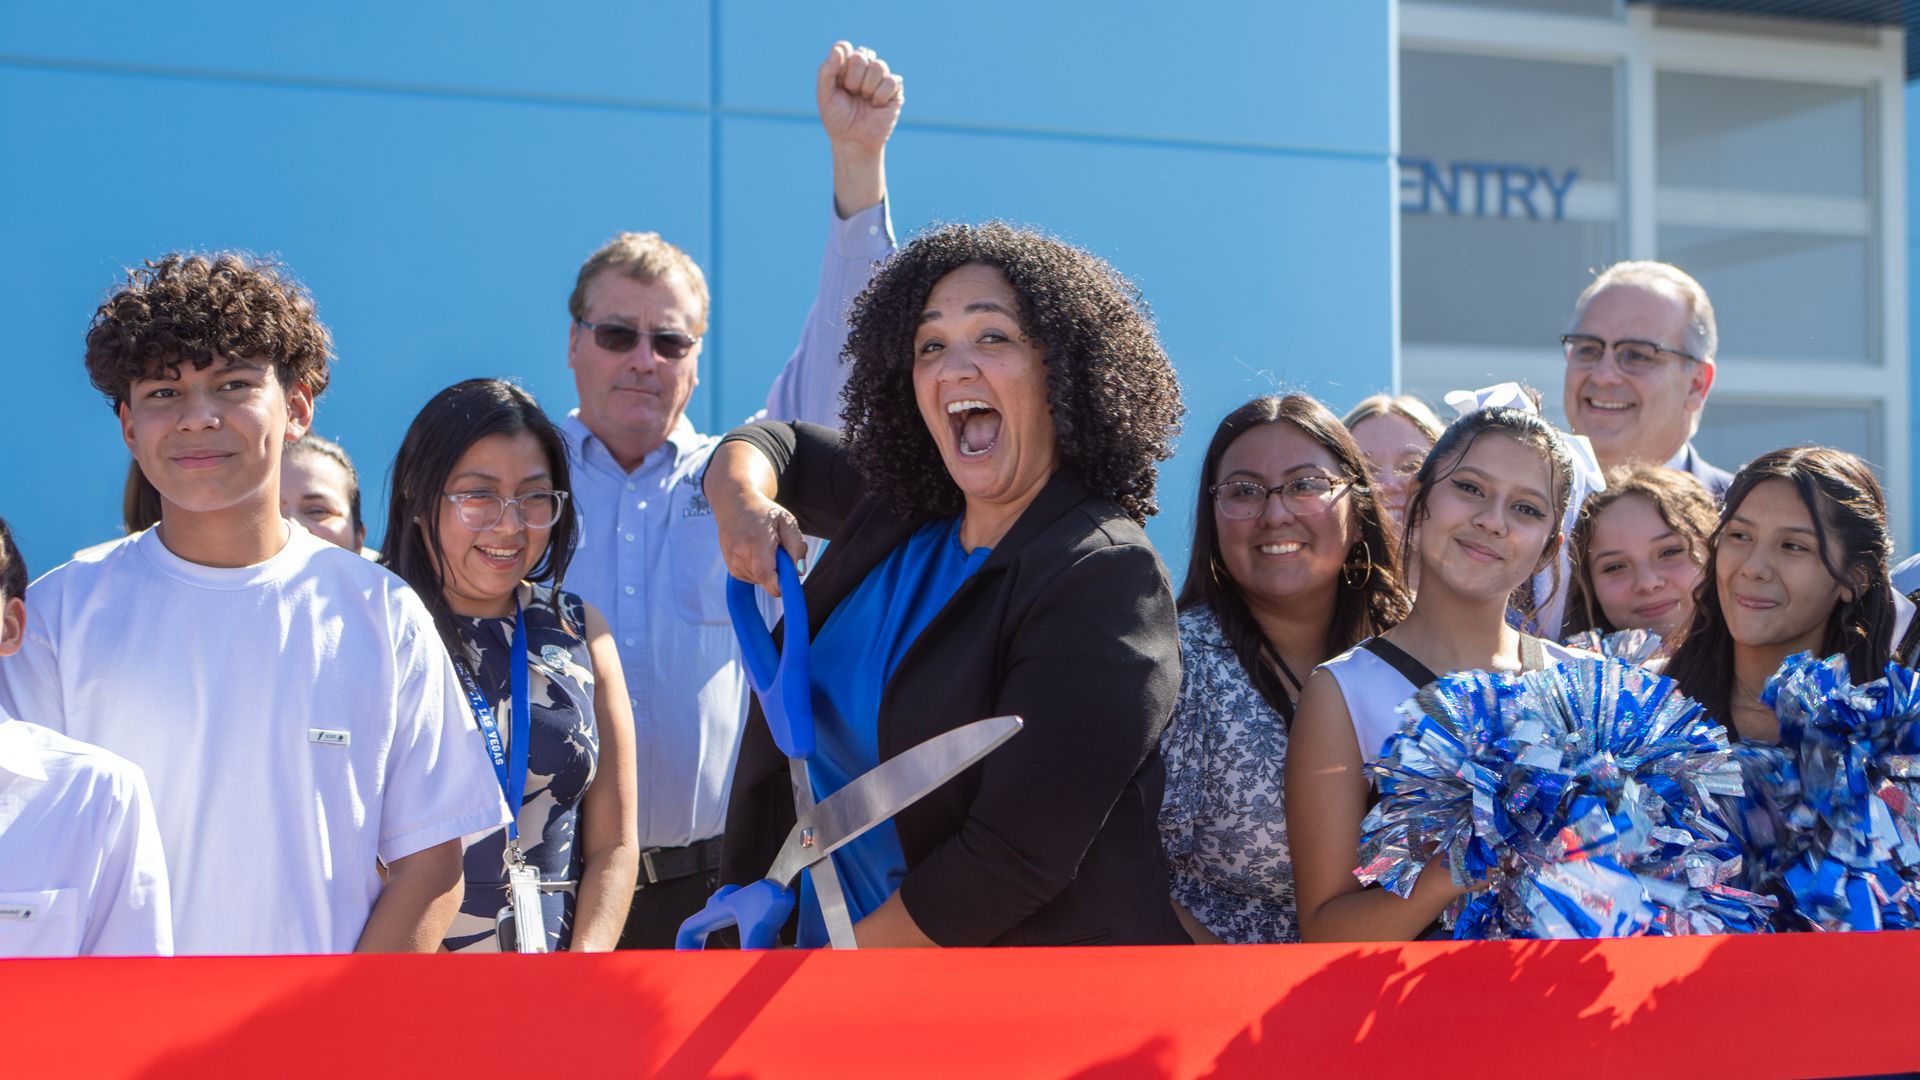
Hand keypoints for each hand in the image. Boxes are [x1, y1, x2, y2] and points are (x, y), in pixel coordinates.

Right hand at [714, 490, 807, 596]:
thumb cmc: (763, 513)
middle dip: (778, 571)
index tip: (789, 586)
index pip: (765, 575)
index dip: (779, 586)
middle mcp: (740, 554)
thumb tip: (799, 572)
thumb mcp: (787, 521)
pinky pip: (753, 578)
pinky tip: (755, 552)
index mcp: (756, 541)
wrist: (734, 505)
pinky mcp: (731, 569)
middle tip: (778, 551)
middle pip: (766, 580)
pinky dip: (759, 570)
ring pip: (761, 581)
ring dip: (768, 570)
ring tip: (764, 548)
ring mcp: (733, 563)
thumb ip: (797, 546)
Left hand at [817, 40, 901, 158]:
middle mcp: (864, 68)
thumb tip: (839, 49)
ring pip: (878, 66)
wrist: (854, 141)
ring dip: (867, 87)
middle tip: (852, 94)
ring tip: (864, 100)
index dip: (841, 63)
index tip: (839, 82)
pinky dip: (881, 95)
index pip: (844, 48)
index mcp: (845, 66)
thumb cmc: (838, 119)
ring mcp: (880, 78)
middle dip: (853, 79)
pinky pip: (892, 80)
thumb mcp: (825, 95)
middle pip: (861, 55)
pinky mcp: (895, 89)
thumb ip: (826, 71)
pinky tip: (876, 105)